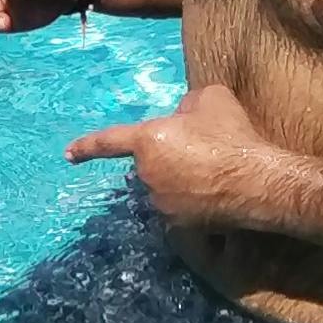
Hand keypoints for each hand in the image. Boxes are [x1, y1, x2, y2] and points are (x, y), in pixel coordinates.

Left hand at [65, 78, 286, 227]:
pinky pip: (180, 204)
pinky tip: (216, 189)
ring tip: (214, 167)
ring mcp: (162, 203)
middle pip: (151, 160)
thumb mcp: (210, 98)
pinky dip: (192, 196)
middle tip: (202, 145)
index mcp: (148, 141)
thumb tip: (182, 116)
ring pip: (165, 183)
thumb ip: (187, 105)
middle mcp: (147, 175)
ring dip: (180, 176)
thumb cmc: (230, 134)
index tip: (68, 154)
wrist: (254, 181)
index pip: (109, 141)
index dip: (87, 146)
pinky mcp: (180, 224)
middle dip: (168, 152)